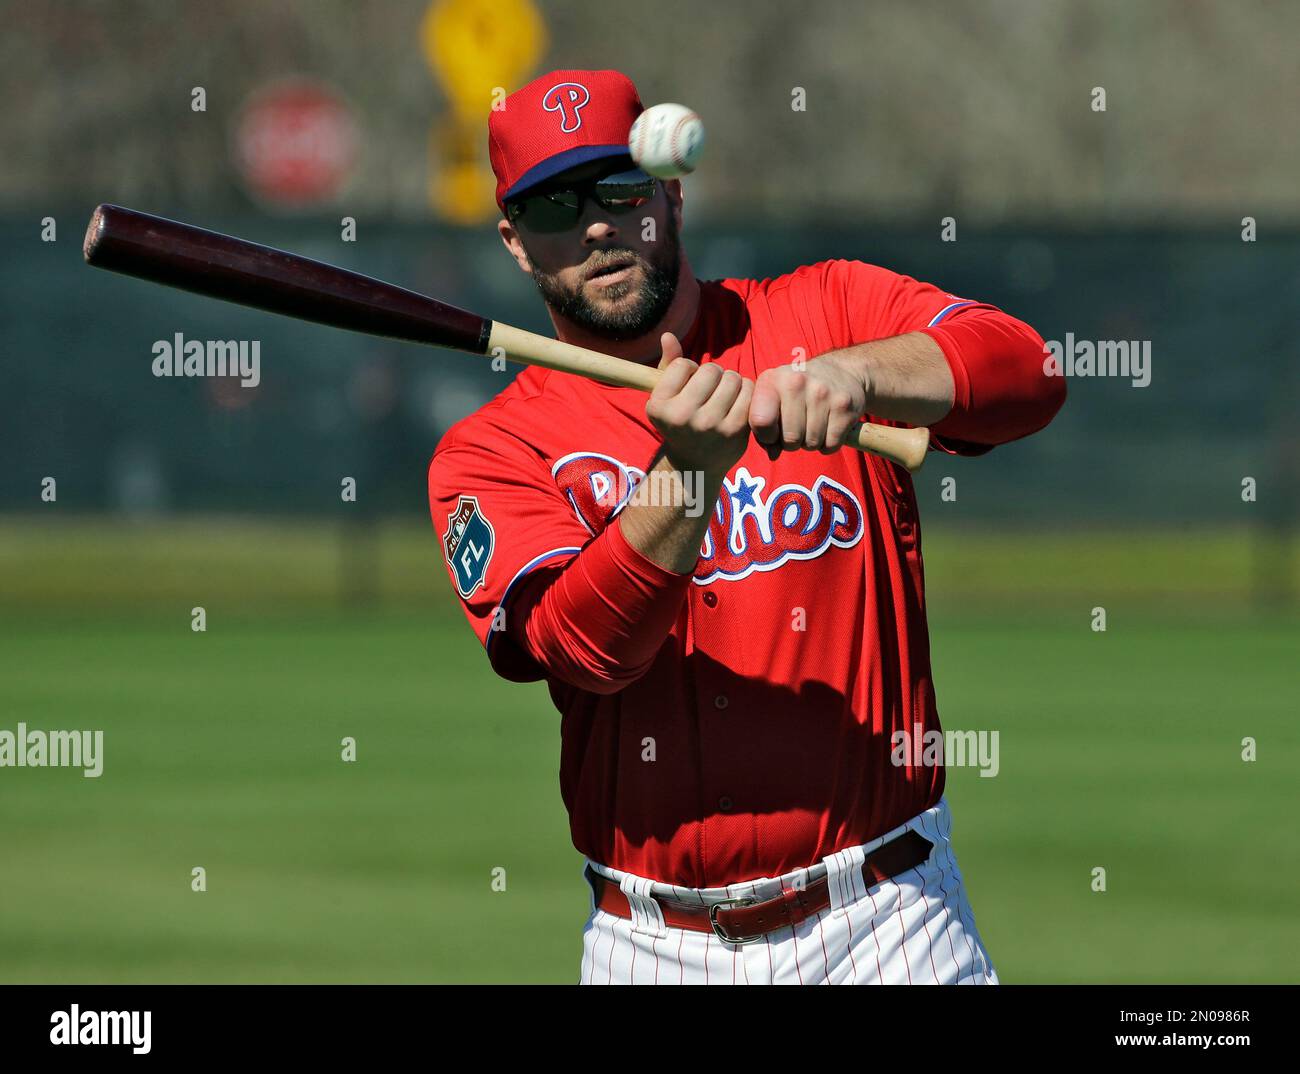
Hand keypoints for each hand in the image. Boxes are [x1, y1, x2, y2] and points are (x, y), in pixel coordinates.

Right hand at [646, 332, 753, 478]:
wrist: (694, 464)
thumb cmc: (679, 422)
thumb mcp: (665, 396)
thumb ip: (667, 364)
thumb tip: (668, 335)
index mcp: (660, 406)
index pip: (682, 365)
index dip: (688, 370)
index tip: (687, 386)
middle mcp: (682, 417)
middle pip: (711, 370)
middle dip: (713, 374)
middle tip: (709, 390)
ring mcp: (710, 425)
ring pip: (733, 379)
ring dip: (730, 382)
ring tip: (722, 396)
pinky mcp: (734, 432)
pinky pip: (749, 393)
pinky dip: (745, 393)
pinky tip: (735, 404)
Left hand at [749, 351, 868, 458]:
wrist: (841, 371)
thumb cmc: (798, 391)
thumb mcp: (774, 398)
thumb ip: (763, 427)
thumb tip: (773, 454)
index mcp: (772, 380)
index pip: (761, 421)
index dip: (766, 436)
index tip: (774, 431)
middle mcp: (797, 382)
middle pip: (790, 439)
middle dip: (792, 442)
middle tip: (798, 428)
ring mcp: (823, 393)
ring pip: (811, 443)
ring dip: (811, 442)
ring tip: (813, 424)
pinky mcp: (844, 406)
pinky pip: (831, 444)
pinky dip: (829, 443)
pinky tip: (828, 426)